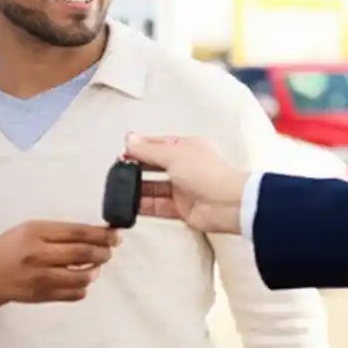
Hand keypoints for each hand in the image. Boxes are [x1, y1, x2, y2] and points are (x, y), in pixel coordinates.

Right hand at [0, 221, 119, 303]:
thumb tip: (96, 234)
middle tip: (109, 250)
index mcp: (37, 233)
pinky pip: (75, 294)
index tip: (115, 234)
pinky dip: (83, 286)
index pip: (79, 232)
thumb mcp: (32, 229)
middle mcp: (39, 255)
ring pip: (83, 277)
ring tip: (94, 266)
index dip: (102, 234)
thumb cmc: (11, 248)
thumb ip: (61, 231)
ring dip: (95, 271)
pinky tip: (79, 279)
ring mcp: (42, 278)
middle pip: (85, 254)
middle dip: (104, 252)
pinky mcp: (44, 296)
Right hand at [124, 133, 248, 234]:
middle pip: (154, 167)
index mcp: (187, 147)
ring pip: (154, 188)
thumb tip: (130, 138)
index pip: (157, 145)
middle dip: (137, 169)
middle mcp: (185, 167)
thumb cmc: (208, 174)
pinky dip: (144, 206)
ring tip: (120, 190)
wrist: (228, 204)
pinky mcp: (182, 208)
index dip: (140, 148)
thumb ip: (149, 149)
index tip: (123, 153)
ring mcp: (183, 188)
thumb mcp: (174, 154)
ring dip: (138, 189)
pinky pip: (158, 206)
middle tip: (119, 172)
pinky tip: (130, 206)